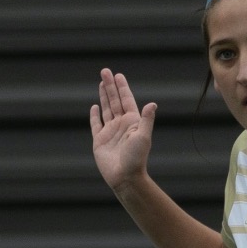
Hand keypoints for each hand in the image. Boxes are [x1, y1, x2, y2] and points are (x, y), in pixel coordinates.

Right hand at [89, 68, 155, 192]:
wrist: (125, 177)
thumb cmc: (136, 158)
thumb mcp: (143, 137)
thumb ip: (146, 120)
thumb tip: (152, 104)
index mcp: (132, 121)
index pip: (126, 100)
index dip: (122, 87)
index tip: (118, 75)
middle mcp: (121, 124)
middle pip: (114, 100)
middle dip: (109, 86)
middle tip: (105, 71)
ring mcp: (110, 131)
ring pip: (106, 109)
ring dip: (103, 96)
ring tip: (101, 82)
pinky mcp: (99, 140)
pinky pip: (96, 124)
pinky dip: (94, 115)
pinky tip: (94, 106)